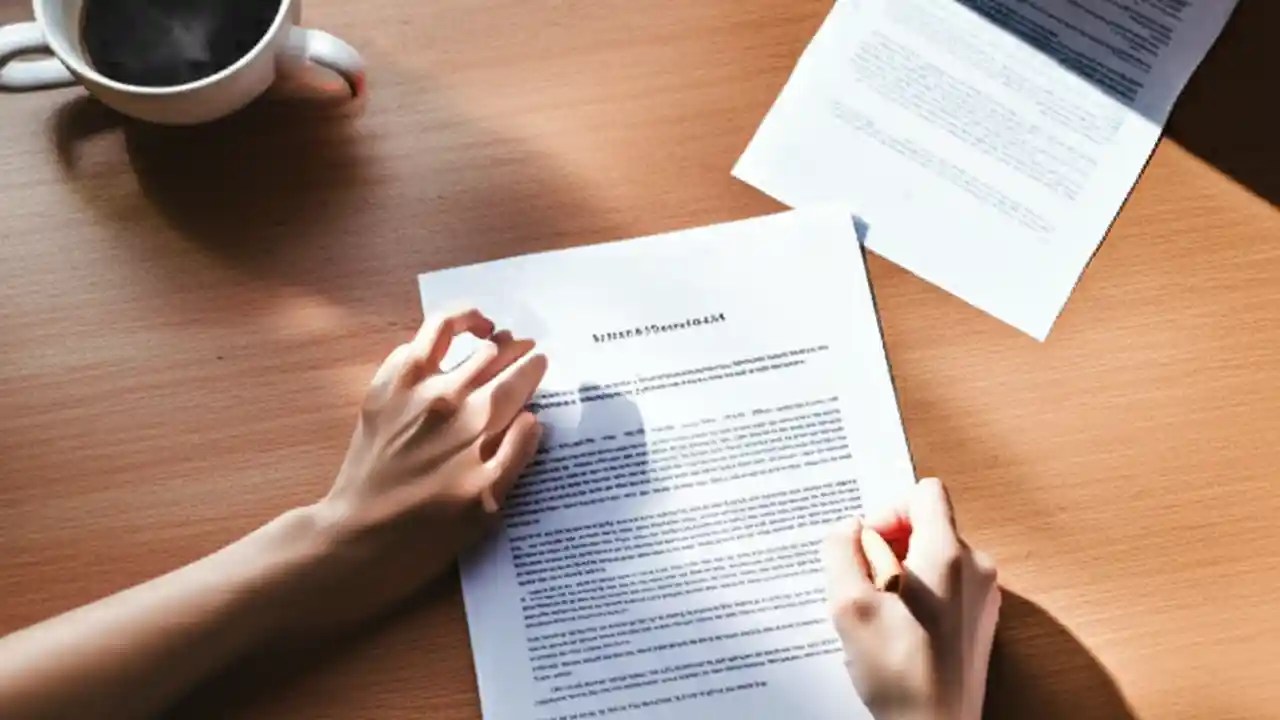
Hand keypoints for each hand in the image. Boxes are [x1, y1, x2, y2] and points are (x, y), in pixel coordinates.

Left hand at [285, 308, 547, 630]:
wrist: (361, 535)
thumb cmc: (429, 531)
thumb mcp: (489, 505)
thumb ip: (516, 456)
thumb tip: (531, 418)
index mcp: (481, 425)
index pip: (520, 378)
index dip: (534, 366)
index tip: (540, 362)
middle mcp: (449, 396)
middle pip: (494, 353)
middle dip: (514, 347)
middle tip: (523, 347)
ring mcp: (412, 388)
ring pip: (454, 331)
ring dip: (479, 326)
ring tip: (490, 329)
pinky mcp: (382, 389)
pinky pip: (413, 344)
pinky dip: (434, 335)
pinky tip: (446, 343)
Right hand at [822, 478, 999, 719]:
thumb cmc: (897, 672)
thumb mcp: (848, 604)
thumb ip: (841, 551)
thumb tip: (849, 527)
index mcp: (947, 554)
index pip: (925, 492)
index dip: (888, 508)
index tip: (867, 544)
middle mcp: (975, 567)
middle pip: (929, 524)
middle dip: (889, 544)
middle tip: (865, 583)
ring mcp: (982, 595)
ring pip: (934, 556)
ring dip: (901, 571)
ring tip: (879, 611)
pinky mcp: (979, 620)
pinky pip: (945, 585)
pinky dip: (917, 594)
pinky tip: (897, 628)